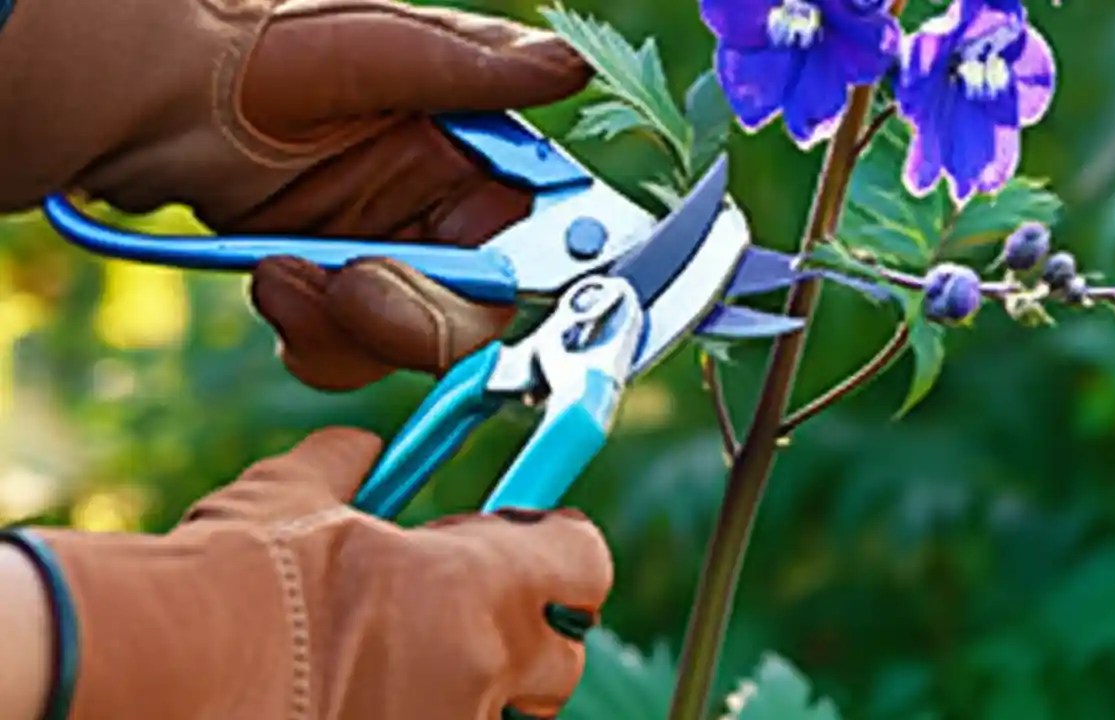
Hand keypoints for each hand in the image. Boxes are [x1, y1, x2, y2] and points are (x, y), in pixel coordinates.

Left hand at [0, 0, 591, 389]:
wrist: (148, 95)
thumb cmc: (257, 46)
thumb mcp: (369, 45)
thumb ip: (473, 66)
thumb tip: (570, 66)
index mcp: (473, 148)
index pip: (541, 231)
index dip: (535, 273)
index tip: (502, 293)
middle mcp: (442, 206)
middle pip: (483, 307)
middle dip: (421, 316)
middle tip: (359, 291)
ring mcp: (390, 253)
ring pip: (417, 344)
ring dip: (355, 329)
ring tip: (288, 277)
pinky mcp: (336, 290)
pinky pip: (354, 353)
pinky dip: (317, 339)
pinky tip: (277, 285)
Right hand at [9, 428, 612, 719]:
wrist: (156, 670)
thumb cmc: (227, 584)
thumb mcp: (291, 499)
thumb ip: (345, 468)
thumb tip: (360, 449)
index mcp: (473, 592)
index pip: (584, 563)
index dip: (561, 546)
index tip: (535, 537)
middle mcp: (479, 676)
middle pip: (562, 655)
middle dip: (526, 630)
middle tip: (469, 609)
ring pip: (510, 714)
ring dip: (482, 686)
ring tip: (412, 662)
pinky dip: (435, 713)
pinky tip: (374, 693)